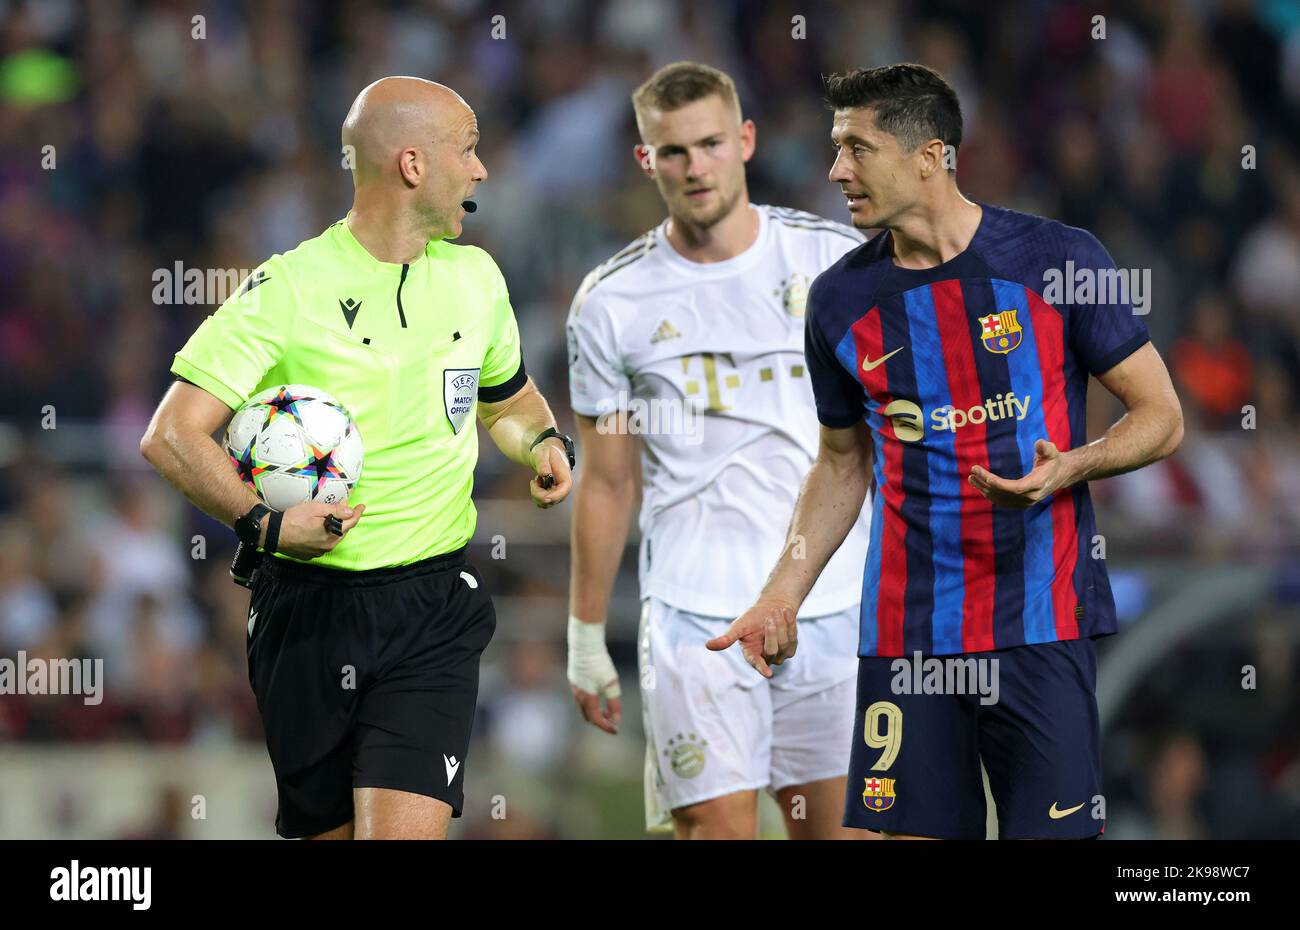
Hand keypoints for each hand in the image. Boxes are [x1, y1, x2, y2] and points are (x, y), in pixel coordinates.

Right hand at [264, 501, 364, 558]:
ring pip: (334, 538)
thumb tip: (350, 511)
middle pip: (343, 531)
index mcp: (332, 534)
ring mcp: (319, 552)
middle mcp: (328, 546)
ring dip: (336, 528)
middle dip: (346, 520)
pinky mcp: (311, 555)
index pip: (351, 522)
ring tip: (333, 518)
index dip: (358, 513)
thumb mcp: (315, 509)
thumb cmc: (293, 519)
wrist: (273, 533)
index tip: (361, 506)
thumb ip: (335, 510)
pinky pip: (323, 544)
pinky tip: (320, 529)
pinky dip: (325, 536)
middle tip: (345, 508)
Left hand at [530, 438, 571, 507]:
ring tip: (537, 479)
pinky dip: (535, 494)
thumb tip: (544, 474)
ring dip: (536, 493)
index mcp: (565, 478)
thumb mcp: (542, 453)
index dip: (554, 497)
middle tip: (534, 479)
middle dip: (539, 493)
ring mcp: (557, 494)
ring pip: (545, 503)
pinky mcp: (551, 496)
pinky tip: (537, 484)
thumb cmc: (546, 452)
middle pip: (552, 500)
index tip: (544, 497)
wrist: (546, 454)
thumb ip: (543, 462)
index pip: (563, 491)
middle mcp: (563, 489)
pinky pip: (541, 502)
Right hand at [567, 617, 621, 733]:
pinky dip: (589, 702)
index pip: (596, 719)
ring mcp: (574, 686)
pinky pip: (580, 697)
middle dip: (600, 721)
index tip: (616, 730)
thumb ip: (614, 703)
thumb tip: (616, 719)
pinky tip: (597, 694)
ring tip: (606, 709)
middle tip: (612, 721)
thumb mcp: (611, 683)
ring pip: (582, 706)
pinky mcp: (573, 678)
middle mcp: (578, 695)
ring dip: (594, 711)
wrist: (584, 643)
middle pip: (587, 715)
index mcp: (587, 698)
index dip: (606, 727)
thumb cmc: (599, 663)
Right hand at [705, 597, 798, 677]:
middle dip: (772, 631)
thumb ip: (727, 638)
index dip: (762, 668)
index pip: (757, 664)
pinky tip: (785, 614)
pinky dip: (789, 623)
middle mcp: (766, 659)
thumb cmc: (752, 619)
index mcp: (751, 656)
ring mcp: (780, 655)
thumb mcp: (739, 626)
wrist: (771, 608)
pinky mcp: (791, 649)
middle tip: (770, 614)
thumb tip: (708, 645)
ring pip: (784, 643)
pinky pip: (793, 637)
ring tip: (776, 611)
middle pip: (772, 649)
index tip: (768, 674)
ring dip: (781, 624)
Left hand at [969, 439, 1072, 508]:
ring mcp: (1026, 502)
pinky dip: (990, 494)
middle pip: (1003, 493)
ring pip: (1001, 499)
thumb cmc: (1053, 460)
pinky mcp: (1022, 504)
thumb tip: (1040, 443)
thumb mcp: (1052, 451)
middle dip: (986, 483)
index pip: (1014, 488)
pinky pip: (1003, 501)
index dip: (996, 483)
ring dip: (984, 489)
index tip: (982, 475)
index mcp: (1037, 484)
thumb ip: (1046, 448)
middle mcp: (1031, 497)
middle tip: (973, 472)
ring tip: (972, 478)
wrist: (1061, 474)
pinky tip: (980, 486)